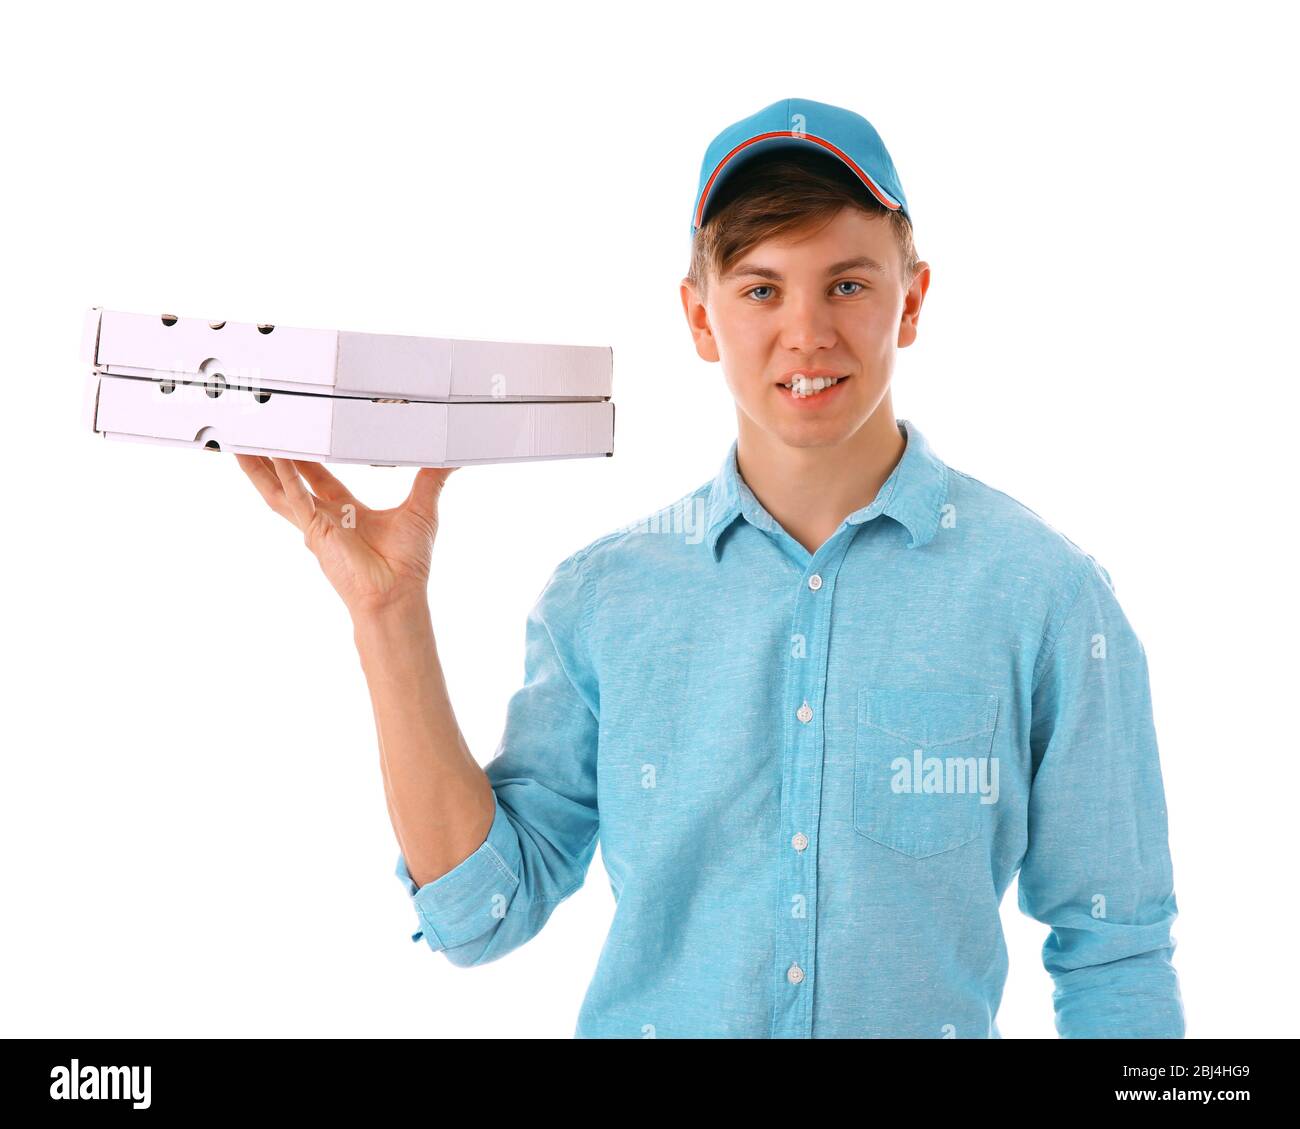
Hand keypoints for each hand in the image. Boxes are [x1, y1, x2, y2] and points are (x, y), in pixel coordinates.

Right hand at [235, 455, 456, 617]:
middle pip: (287, 480)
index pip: (318, 476)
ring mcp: (315, 526)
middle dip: (268, 457)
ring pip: (279, 490)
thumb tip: (452, 460)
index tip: (293, 436)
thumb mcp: (421, 510)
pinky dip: (287, 479)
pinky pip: (297, 501)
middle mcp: (324, 518)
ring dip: (260, 467)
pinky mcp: (317, 533)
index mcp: (344, 511)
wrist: (399, 595)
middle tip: (253, 432)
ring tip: (241, 442)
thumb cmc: (407, 563)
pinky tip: (276, 458)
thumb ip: (431, 480)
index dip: (303, 457)